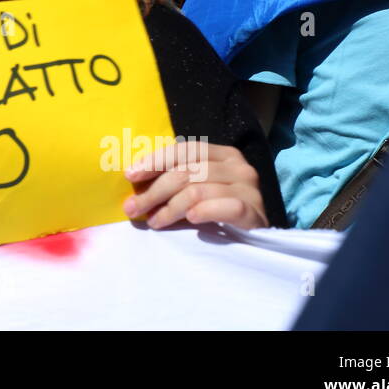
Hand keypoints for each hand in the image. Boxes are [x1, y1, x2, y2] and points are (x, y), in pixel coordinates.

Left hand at [123, 141, 267, 229]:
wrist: (257, 238)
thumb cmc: (220, 210)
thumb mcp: (199, 187)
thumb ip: (176, 179)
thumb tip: (134, 180)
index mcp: (223, 154)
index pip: (184, 149)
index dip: (154, 161)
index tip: (130, 175)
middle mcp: (238, 166)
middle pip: (187, 172)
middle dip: (154, 191)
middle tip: (133, 208)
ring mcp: (249, 188)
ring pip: (198, 191)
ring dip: (169, 208)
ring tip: (154, 221)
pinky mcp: (255, 212)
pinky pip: (224, 207)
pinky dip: (203, 212)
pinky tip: (190, 219)